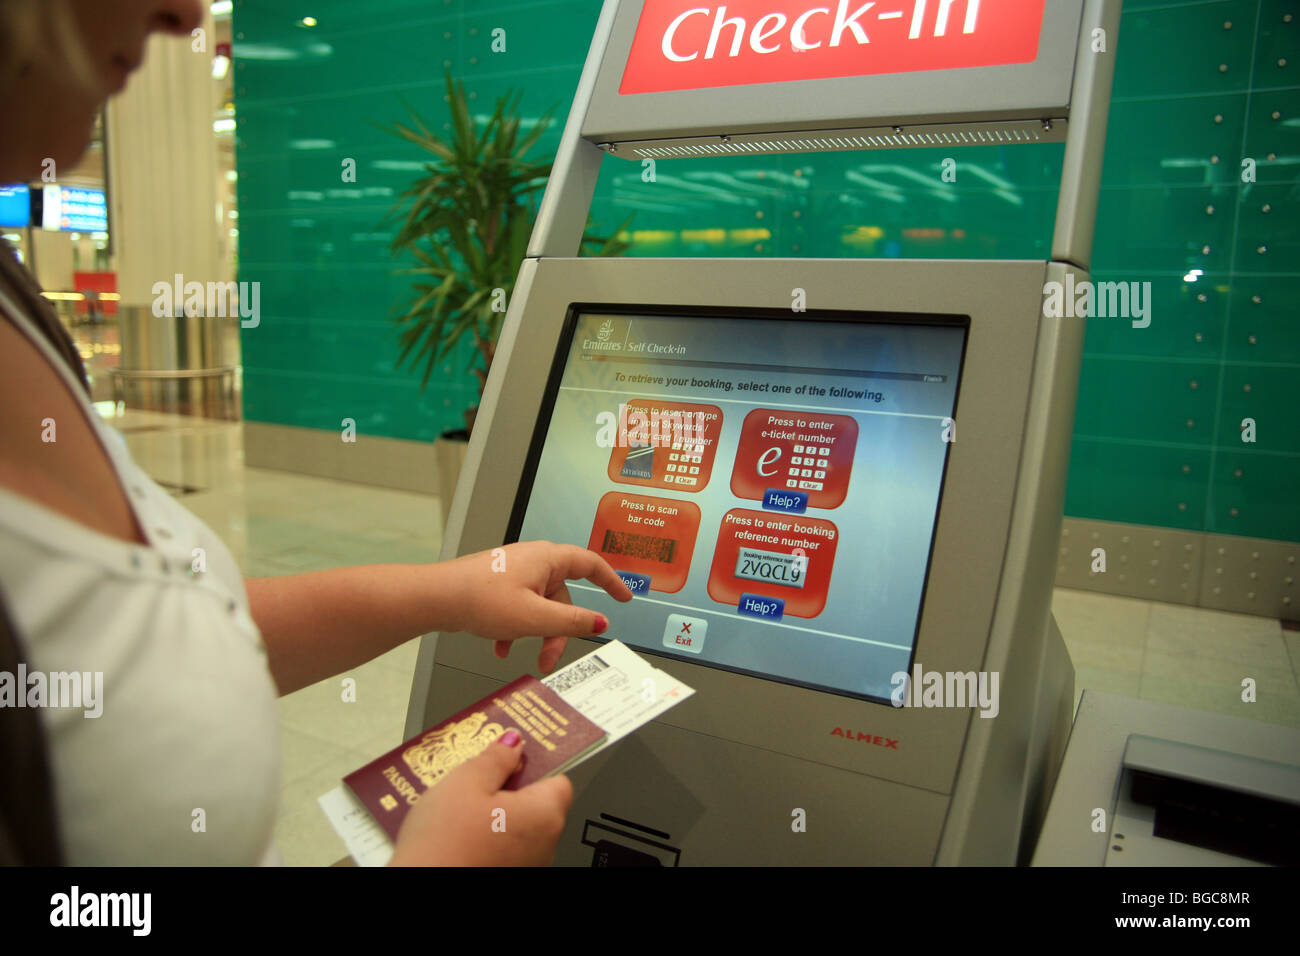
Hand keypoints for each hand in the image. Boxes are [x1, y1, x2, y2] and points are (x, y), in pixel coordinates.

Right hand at [388, 731, 573, 865]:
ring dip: (493, 813)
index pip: (557, 778)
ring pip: (515, 826)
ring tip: (459, 806)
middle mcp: (544, 845)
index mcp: (545, 815)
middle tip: (476, 776)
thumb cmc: (444, 845)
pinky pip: (501, 847)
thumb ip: (495, 758)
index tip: (509, 753)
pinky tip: (457, 832)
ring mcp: (526, 866)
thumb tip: (512, 743)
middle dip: (508, 787)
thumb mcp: (465, 782)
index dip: (533, 763)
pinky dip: (485, 837)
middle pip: (535, 802)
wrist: (418, 889)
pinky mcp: (505, 876)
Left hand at [447, 541, 633, 672]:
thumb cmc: (479, 598)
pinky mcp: (498, 585)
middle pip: (563, 597)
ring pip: (539, 606)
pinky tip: (501, 647)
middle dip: (559, 630)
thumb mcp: (535, 617)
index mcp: (548, 559)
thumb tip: (600, 622)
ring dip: (535, 633)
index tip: (622, 598)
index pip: (591, 565)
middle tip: (549, 657)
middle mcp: (533, 561)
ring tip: (521, 654)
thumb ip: (572, 621)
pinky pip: (519, 608)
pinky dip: (515, 629)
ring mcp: (514, 573)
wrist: (436, 598)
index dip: (610, 581)